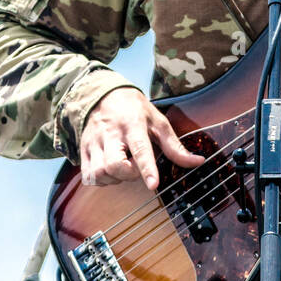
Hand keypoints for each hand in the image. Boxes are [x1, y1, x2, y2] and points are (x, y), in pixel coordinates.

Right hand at [80, 88, 203, 188]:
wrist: (104, 95)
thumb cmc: (135, 110)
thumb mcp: (158, 122)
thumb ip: (175, 146)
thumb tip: (198, 161)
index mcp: (133, 123)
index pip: (140, 148)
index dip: (147, 168)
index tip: (153, 185)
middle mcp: (110, 133)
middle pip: (114, 165)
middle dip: (129, 174)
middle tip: (136, 167)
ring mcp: (93, 142)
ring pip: (100, 173)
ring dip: (115, 178)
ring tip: (124, 167)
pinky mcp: (83, 150)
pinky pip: (89, 176)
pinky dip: (102, 180)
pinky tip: (112, 171)